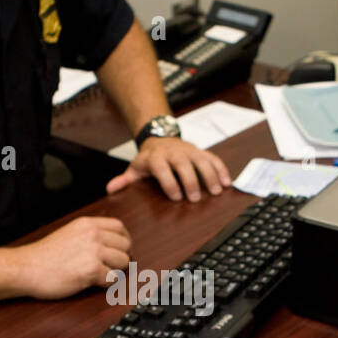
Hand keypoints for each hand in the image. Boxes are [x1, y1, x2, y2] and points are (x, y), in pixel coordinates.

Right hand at [15, 216, 131, 298]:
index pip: (119, 227)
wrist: (26, 268)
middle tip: (109, 266)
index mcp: (87, 224)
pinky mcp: (92, 270)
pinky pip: (114, 278)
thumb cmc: (43, 256)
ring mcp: (93, 252)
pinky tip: (93, 282)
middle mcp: (93, 234)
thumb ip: (89, 234)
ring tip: (99, 274)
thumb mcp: (68, 233)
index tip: (119, 250)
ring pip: (123, 261)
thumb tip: (111, 243)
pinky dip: (107, 283)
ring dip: (115, 271)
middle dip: (120, 257)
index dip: (123, 240)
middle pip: (125, 245)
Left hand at [106, 137, 231, 201]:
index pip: (162, 168)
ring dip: (210, 175)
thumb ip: (124, 180)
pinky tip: (227, 182)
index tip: (176, 197)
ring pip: (201, 160)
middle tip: (195, 198)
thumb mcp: (135, 168)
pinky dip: (221, 169)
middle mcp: (174, 153)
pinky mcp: (201, 151)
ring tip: (216, 192)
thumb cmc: (148, 160)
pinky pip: (213, 158)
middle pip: (183, 164)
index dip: (169, 182)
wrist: (160, 138)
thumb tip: (110, 190)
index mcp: (156, 158)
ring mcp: (189, 151)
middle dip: (191, 181)